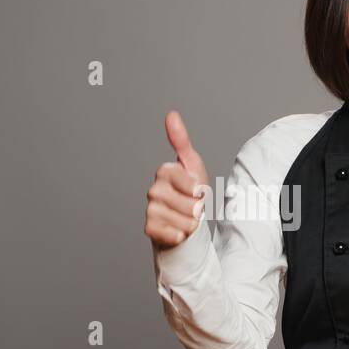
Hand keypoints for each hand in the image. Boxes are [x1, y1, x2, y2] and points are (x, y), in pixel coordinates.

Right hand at [146, 110, 210, 249]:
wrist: (183, 222)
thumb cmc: (190, 193)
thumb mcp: (192, 165)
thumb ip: (181, 140)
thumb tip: (170, 114)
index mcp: (164, 172)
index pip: (190, 183)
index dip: (199, 190)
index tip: (196, 190)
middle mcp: (153, 190)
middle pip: (189, 203)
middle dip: (197, 208)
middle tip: (192, 207)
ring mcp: (150, 209)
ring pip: (183, 220)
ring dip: (191, 222)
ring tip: (186, 218)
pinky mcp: (149, 228)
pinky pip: (173, 233)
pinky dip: (180, 234)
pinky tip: (178, 231)